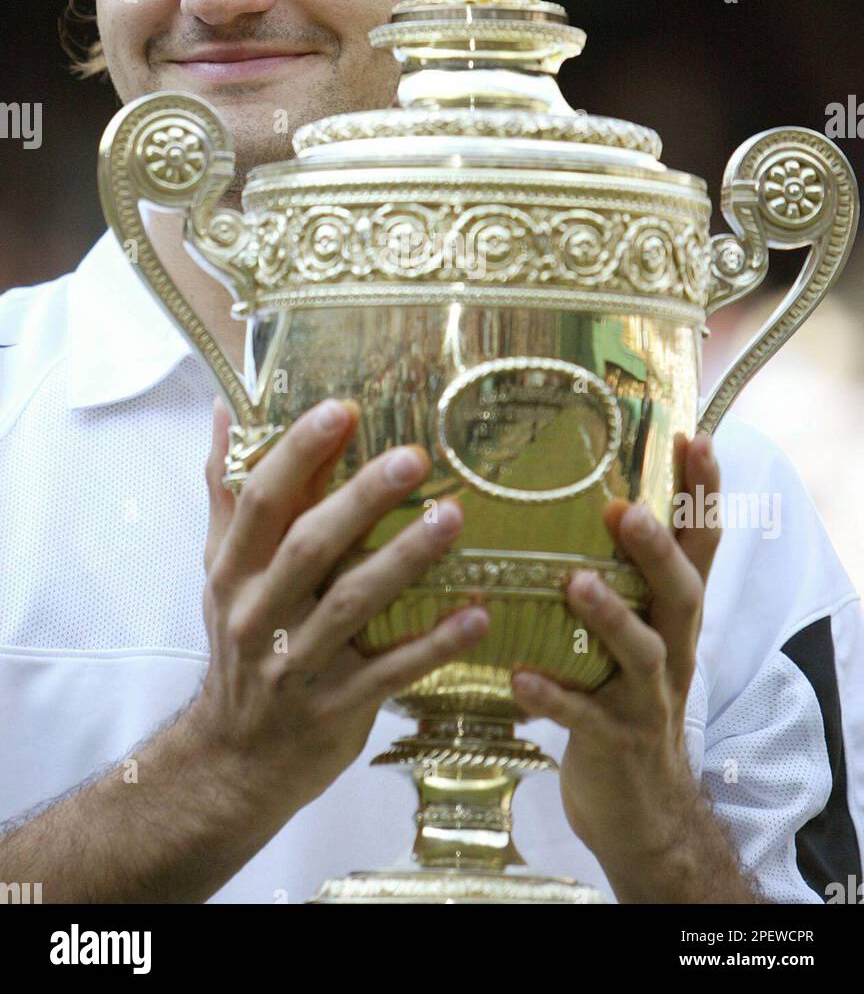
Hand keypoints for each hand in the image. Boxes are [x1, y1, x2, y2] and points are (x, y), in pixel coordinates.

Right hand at [192, 397, 489, 822]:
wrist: (235, 759)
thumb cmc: (241, 644)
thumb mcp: (221, 570)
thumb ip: (228, 491)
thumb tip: (225, 407)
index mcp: (233, 571)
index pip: (262, 501)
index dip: (298, 453)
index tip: (342, 410)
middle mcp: (260, 614)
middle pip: (310, 547)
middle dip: (362, 499)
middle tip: (415, 457)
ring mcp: (297, 665)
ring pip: (354, 605)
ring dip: (406, 559)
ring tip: (453, 519)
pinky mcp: (338, 708)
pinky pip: (391, 672)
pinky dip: (434, 644)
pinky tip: (477, 616)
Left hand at [511, 431, 721, 881]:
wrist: (640, 808)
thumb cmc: (621, 696)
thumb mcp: (634, 632)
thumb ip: (616, 575)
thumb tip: (569, 494)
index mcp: (675, 616)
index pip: (703, 545)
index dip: (703, 494)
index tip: (696, 438)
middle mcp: (672, 648)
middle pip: (682, 592)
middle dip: (659, 549)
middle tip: (627, 511)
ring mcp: (647, 699)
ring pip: (642, 652)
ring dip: (610, 616)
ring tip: (575, 583)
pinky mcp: (615, 743)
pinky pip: (584, 718)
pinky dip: (553, 696)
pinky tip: (520, 677)